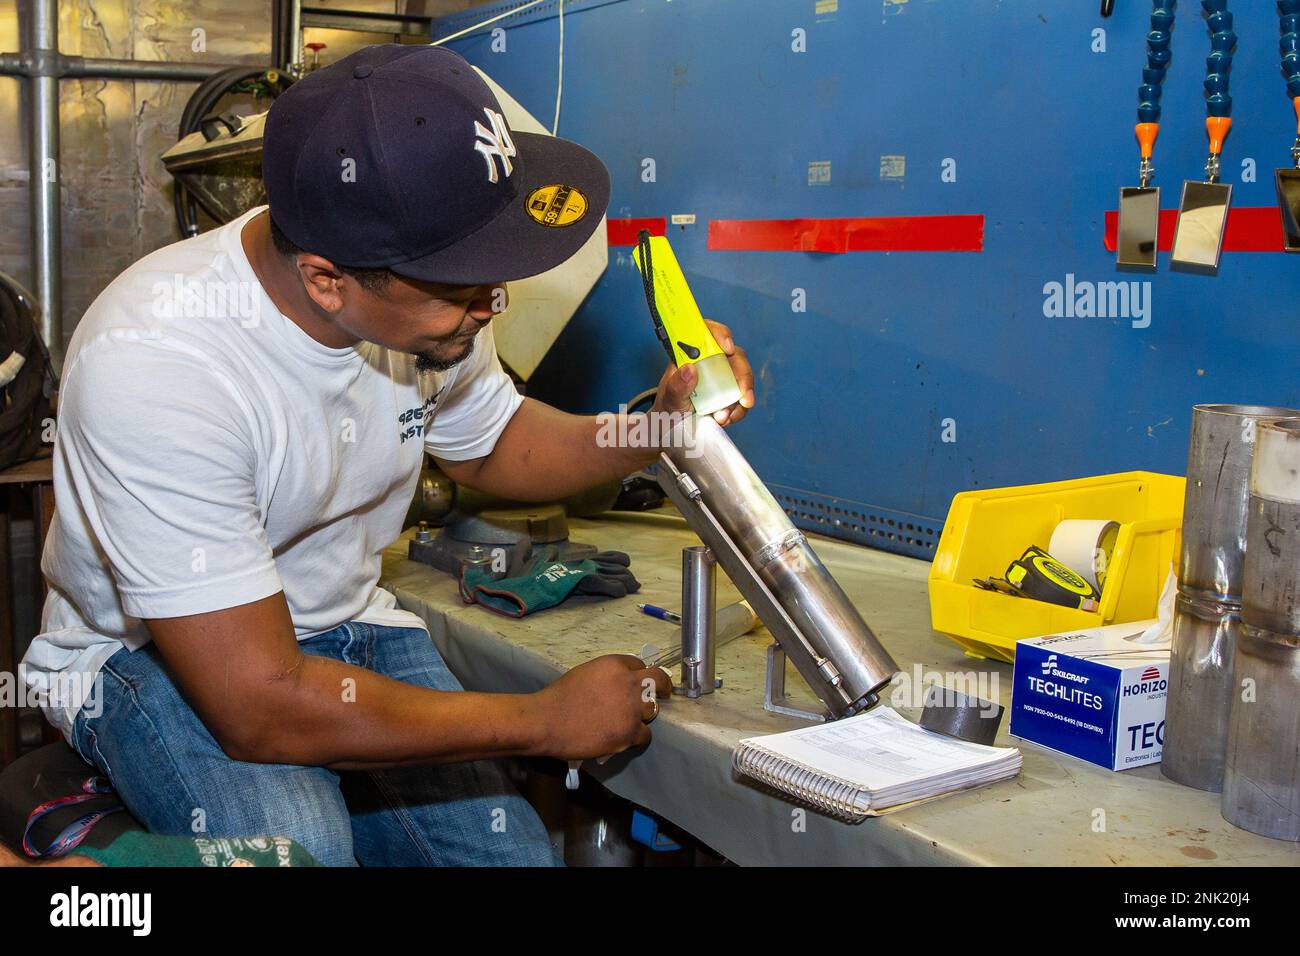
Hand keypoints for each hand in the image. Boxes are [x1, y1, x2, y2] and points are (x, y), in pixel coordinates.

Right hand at [532, 654, 672, 759]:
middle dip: (662, 686)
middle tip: (664, 693)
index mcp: (614, 665)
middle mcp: (628, 683)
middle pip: (658, 681)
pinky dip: (637, 737)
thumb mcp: (585, 673)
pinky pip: (645, 735)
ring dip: (644, 715)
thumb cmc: (558, 697)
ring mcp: (631, 709)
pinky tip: (626, 738)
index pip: (639, 664)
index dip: (639, 674)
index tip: (639, 682)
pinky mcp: (629, 733)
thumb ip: (607, 677)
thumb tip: (618, 685)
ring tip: (630, 721)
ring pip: (653, 710)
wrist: (546, 722)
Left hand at [650, 320, 755, 425]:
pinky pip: (743, 397)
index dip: (721, 334)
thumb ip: (677, 385)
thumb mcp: (670, 397)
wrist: (673, 423)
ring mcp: (724, 375)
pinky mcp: (731, 392)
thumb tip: (690, 369)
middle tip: (743, 398)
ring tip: (722, 417)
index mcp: (693, 352)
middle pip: (735, 357)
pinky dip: (738, 410)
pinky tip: (725, 419)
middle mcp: (712, 360)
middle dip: (743, 376)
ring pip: (743, 378)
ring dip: (740, 398)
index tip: (728, 348)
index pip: (709, 332)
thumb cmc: (670, 403)